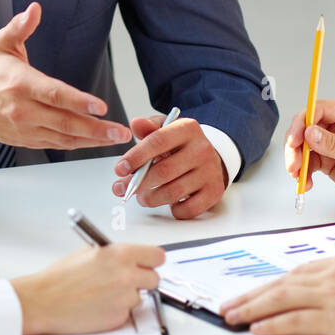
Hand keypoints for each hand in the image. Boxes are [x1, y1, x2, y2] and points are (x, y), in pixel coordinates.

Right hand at [0, 2, 130, 152]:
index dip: (78, 101)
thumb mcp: (2, 46)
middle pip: (64, 122)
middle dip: (96, 128)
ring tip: (116, 139)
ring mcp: (27, 128)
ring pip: (64, 137)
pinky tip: (97, 142)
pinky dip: (79, 145)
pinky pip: (58, 144)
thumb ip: (20, 27)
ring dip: (93, 140)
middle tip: (119, 131)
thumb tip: (34, 9)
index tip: (101, 106)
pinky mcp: (30, 140)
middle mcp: (24, 110)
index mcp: (21, 84)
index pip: (54, 95)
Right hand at [11, 243, 164, 334]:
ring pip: (139, 297)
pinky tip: (98, 305)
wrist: (45, 300)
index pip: (157, 256)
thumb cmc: (61, 277)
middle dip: (142, 280)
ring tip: (103, 294)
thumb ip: (115, 254)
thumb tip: (130, 258)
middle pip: (154, 279)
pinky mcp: (119, 317)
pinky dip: (116, 310)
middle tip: (126, 280)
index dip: (151, 261)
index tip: (147, 264)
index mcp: (121, 254)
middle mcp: (127, 276)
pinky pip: (127, 312)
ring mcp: (124, 298)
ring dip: (127, 296)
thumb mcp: (90, 252)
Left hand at [111, 115, 227, 218]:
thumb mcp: (165, 130)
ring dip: (151, 198)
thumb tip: (136, 124)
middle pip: (164, 171)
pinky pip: (187, 209)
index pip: (157, 141)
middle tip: (124, 188)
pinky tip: (167, 202)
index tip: (120, 169)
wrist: (210, 157)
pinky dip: (173, 210)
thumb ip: (148, 128)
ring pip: (173, 192)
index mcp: (187, 128)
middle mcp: (201, 148)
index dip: (136, 157)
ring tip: (143, 197)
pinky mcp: (214, 192)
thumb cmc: (181, 145)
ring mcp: (209, 171)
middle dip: (138, 184)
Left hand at [219, 256, 334, 334]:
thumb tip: (311, 291)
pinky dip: (275, 323)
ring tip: (233, 315)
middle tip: (228, 305)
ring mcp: (332, 295)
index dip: (267, 285)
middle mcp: (330, 275)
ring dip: (253, 307)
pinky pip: (298, 320)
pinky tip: (258, 327)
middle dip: (250, 295)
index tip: (251, 293)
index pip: (292, 274)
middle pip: (280, 284)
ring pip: (282, 298)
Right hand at [285, 99, 334, 209]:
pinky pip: (309, 160)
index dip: (303, 122)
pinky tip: (307, 181)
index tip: (294, 140)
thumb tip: (310, 133)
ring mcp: (333, 142)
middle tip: (293, 162)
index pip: (320, 109)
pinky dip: (303, 171)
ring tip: (298, 175)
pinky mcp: (329, 158)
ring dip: (297, 159)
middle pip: (307, 126)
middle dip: (296, 144)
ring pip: (304, 144)